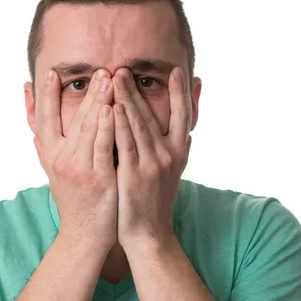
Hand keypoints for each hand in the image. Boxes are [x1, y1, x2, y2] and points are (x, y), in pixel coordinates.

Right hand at [34, 69, 117, 249]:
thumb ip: (44, 144)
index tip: (51, 73)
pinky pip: (103, 147)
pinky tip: (113, 109)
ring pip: (88, 129)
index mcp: (50, 155)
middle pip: (70, 118)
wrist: (85, 234)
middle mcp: (61, 160)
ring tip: (107, 79)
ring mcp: (80, 169)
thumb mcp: (53, 171)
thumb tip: (32, 123)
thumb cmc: (74, 199)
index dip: (46, 96)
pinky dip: (106, 127)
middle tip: (97, 68)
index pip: (44, 119)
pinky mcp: (98, 178)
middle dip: (84, 92)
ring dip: (97, 101)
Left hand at [112, 66, 191, 246]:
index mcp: (179, 152)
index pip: (182, 115)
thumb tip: (187, 132)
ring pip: (138, 124)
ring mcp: (152, 164)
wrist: (149, 233)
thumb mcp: (174, 174)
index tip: (175, 70)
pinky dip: (119, 123)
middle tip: (126, 66)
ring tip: (116, 77)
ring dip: (127, 98)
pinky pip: (125, 143)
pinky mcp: (134, 174)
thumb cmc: (157, 202)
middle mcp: (169, 155)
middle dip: (139, 89)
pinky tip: (113, 106)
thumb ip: (180, 151)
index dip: (180, 92)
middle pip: (154, 114)